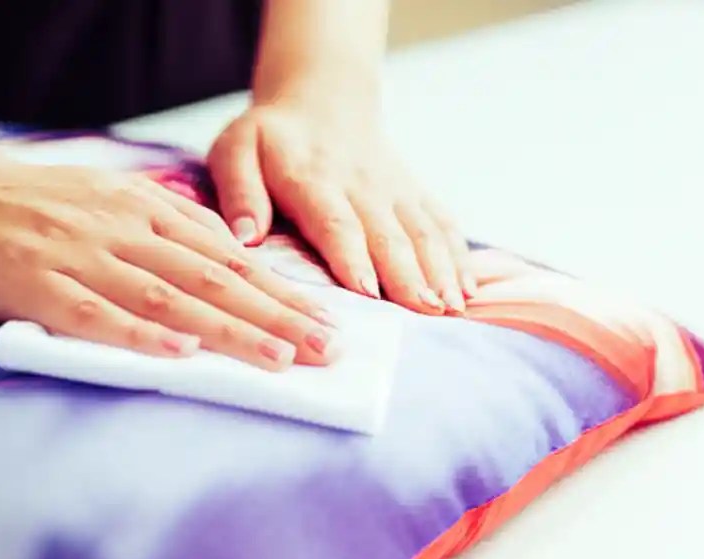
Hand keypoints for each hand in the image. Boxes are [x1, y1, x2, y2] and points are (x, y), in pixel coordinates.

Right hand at [0, 153, 338, 370]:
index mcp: (143, 209)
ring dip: (230, 330)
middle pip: (214, 278)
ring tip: (280, 359)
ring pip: (169, 296)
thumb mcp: (104, 201)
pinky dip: (140, 333)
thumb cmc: (25, 205)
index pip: (227, 255)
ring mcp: (80, 255)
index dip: (280, 291)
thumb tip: (219, 265)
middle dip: (277, 316)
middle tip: (328, 350)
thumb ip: (157, 231)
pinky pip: (94, 312)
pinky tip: (180, 353)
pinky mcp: (35, 284)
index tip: (326, 321)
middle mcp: (122, 228)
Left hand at [208, 86, 474, 314]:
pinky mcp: (413, 193)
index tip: (368, 292)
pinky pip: (440, 222)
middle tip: (427, 312)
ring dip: (441, 269)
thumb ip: (238, 191)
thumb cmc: (268, 138)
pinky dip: (458, 255)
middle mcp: (360, 185)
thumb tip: (244, 236)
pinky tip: (468, 289)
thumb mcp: (235, 151)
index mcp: (311, 179)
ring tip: (453, 307)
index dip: (353, 257)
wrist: (320, 100)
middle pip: (388, 234)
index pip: (335, 221)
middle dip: (409, 275)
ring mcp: (393, 189)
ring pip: (422, 230)